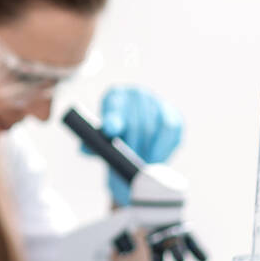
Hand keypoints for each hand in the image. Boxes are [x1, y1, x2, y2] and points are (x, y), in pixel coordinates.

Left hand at [82, 86, 182, 204]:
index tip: (111, 132)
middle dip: (133, 146)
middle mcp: (136, 94)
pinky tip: (157, 159)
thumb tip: (85, 148)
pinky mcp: (173, 114)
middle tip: (130, 164)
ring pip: (153, 128)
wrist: (134, 137)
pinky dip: (163, 147)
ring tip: (142, 166)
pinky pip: (171, 130)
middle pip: (135, 122)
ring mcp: (156, 102)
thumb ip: (91, 143)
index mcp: (114, 96)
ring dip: (147, 150)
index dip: (112, 120)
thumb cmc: (113, 138)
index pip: (114, 108)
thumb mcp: (100, 139)